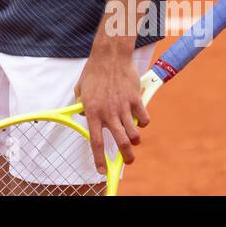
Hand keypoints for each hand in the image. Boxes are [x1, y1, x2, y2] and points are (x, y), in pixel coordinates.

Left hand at [74, 47, 149, 173]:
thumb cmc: (94, 71)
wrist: (110, 55)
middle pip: (121, 143)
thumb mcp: (81, 88)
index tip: (102, 170)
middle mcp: (108, 112)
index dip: (99, 158)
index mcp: (92, 111)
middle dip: (126, 157)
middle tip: (128, 160)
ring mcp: (123, 106)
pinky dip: (144, 121)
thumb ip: (82, 105)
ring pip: (134, 133)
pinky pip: (144, 118)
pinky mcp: (136, 99)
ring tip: (134, 138)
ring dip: (136, 140)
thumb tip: (86, 117)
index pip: (95, 141)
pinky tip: (140, 117)